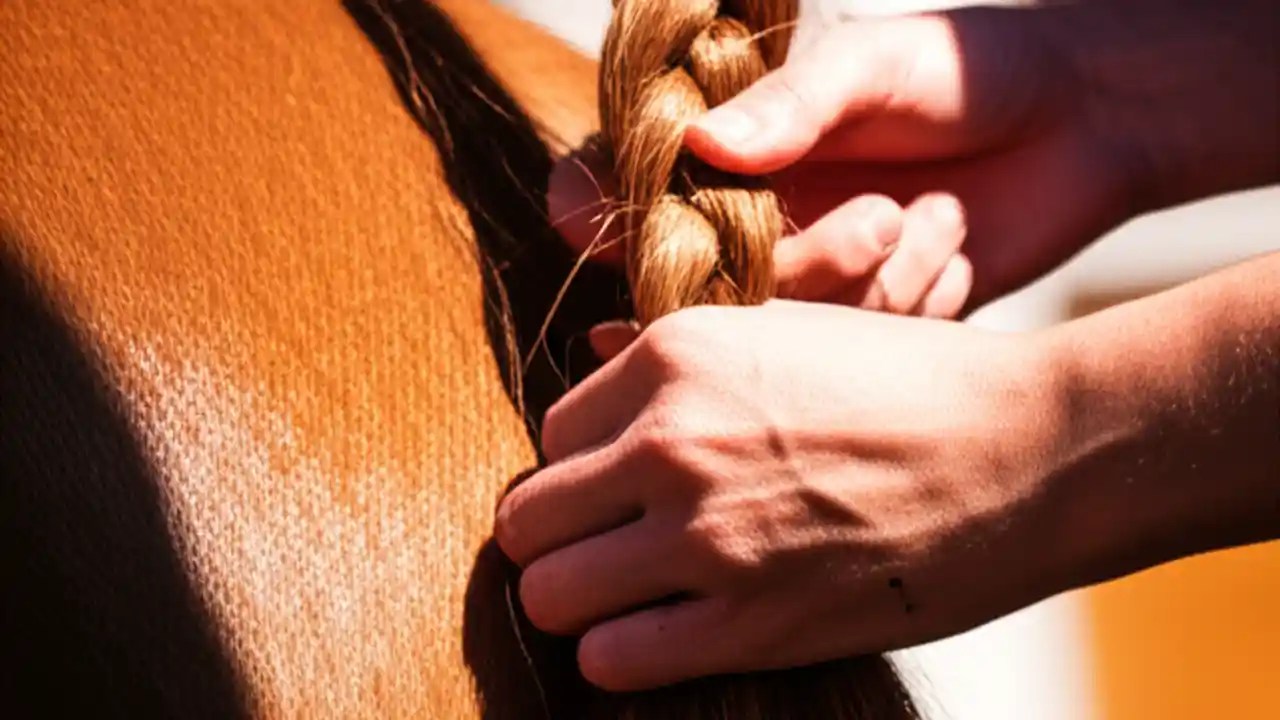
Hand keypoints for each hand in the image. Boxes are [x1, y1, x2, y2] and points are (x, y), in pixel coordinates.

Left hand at [494, 301, 1075, 690]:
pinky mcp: (749, 623)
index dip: (581, 465)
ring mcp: (705, 537)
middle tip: (602, 547)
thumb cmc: (910, 385)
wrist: (1025, 450)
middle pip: (528, 518)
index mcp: (675, 356)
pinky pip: (610, 658)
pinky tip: (658, 635)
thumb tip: (595, 397)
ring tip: (623, 596)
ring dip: (576, 600)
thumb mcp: (784, 335)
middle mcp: (670, 443)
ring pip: (547, 594)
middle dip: (556, 537)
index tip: (618, 486)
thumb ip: (680, 367)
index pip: (551, 431)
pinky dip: (617, 653)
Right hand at [551, 7, 1137, 316]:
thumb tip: (697, 145)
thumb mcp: (874, 66)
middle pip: (692, 290)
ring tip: (928, 215)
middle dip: (790, 269)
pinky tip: (953, 244)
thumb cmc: (966, 67)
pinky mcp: (863, 323)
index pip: (617, 189)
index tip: (634, 226)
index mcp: (725, 150)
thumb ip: (790, 106)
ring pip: (773, 334)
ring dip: (860, 283)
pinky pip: (849, 350)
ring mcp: (804, 281)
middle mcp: (748, 222)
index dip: (600, 218)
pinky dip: (910, 301)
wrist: (1082, 118)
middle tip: (875, 219)